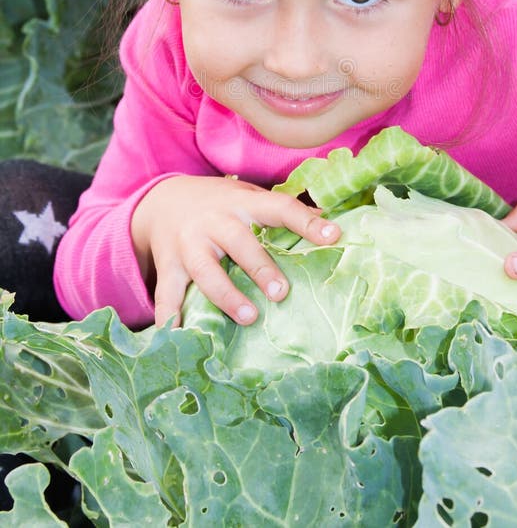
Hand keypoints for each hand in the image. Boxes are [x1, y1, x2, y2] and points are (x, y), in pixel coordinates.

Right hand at [131, 175, 339, 327]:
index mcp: (243, 203)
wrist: (164, 200)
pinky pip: (166, 293)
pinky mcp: (169, 265)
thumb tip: (331, 223)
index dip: (307, 221)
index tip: (334, 235)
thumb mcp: (250, 198)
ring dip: (226, 295)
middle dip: (259, 267)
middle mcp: (215, 221)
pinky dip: (169, 316)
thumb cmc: (221, 203)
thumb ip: (283, 211)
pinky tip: (176, 336)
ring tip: (250, 318)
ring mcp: (189, 244)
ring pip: (205, 269)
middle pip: (238, 241)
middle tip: (282, 293)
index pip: (279, 208)